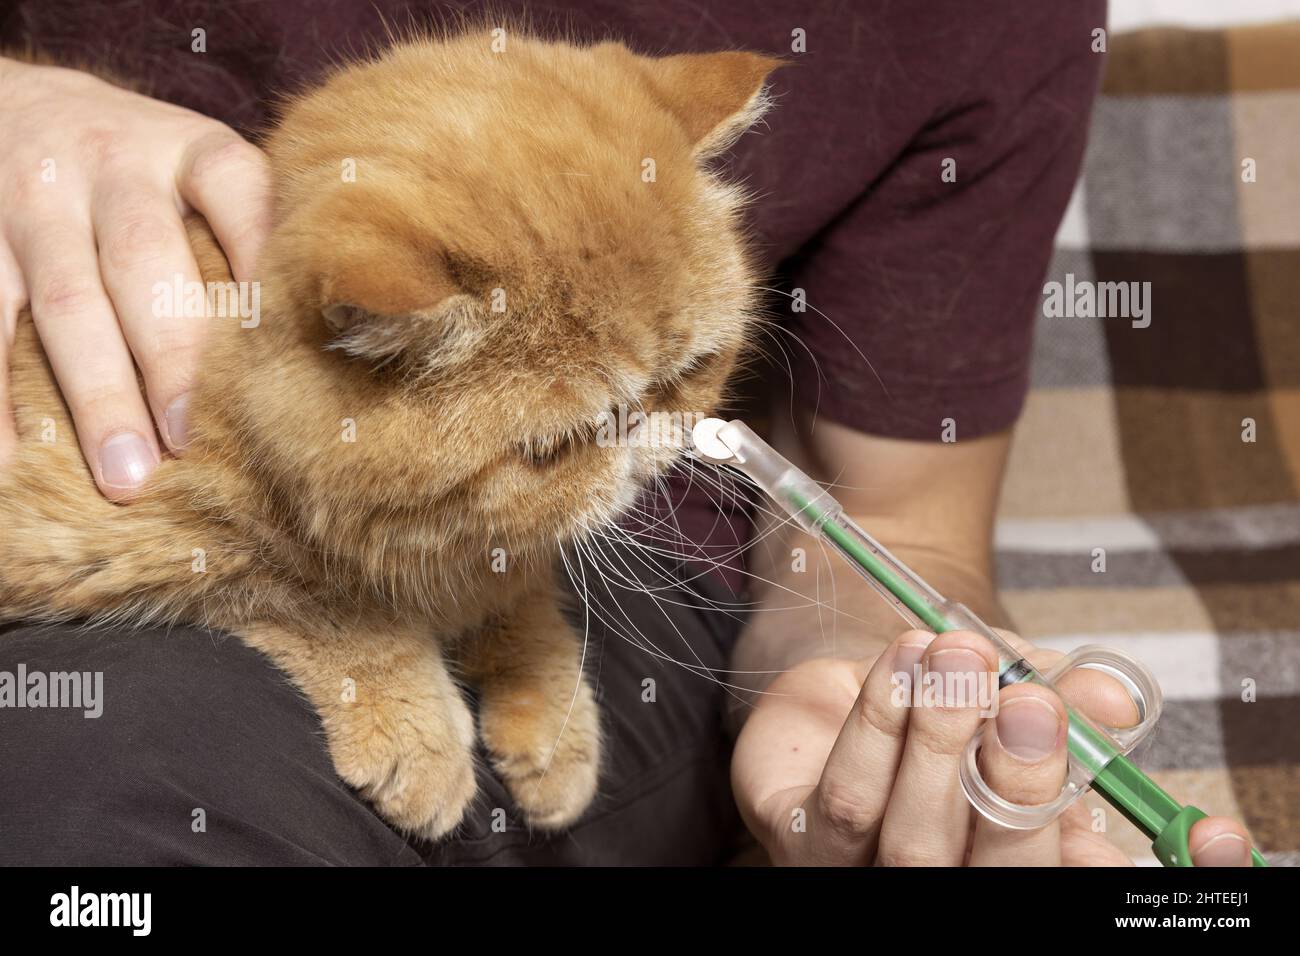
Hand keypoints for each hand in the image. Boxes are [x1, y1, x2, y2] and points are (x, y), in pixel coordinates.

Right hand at [0, 56, 270, 497]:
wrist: (21, 103)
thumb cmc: (147, 172)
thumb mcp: (201, 171)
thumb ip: (251, 238)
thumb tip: (328, 348)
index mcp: (193, 153)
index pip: (239, 198)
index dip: (265, 266)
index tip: (286, 349)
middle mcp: (114, 169)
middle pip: (145, 265)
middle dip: (175, 361)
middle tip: (196, 443)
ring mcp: (38, 204)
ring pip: (67, 303)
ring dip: (99, 395)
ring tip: (127, 475)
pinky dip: (0, 398)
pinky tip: (16, 460)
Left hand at [732, 628, 1257, 865]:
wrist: (845, 686)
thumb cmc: (944, 701)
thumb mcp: (1013, 688)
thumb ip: (1060, 696)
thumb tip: (1106, 697)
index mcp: (1021, 861)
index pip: (1094, 882)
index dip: (1177, 871)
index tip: (1214, 831)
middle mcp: (952, 880)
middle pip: (1001, 874)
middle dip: (1023, 789)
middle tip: (1030, 706)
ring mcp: (869, 873)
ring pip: (914, 839)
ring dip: (939, 739)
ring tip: (956, 657)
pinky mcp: (799, 840)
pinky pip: (846, 798)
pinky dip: (879, 724)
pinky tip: (901, 664)